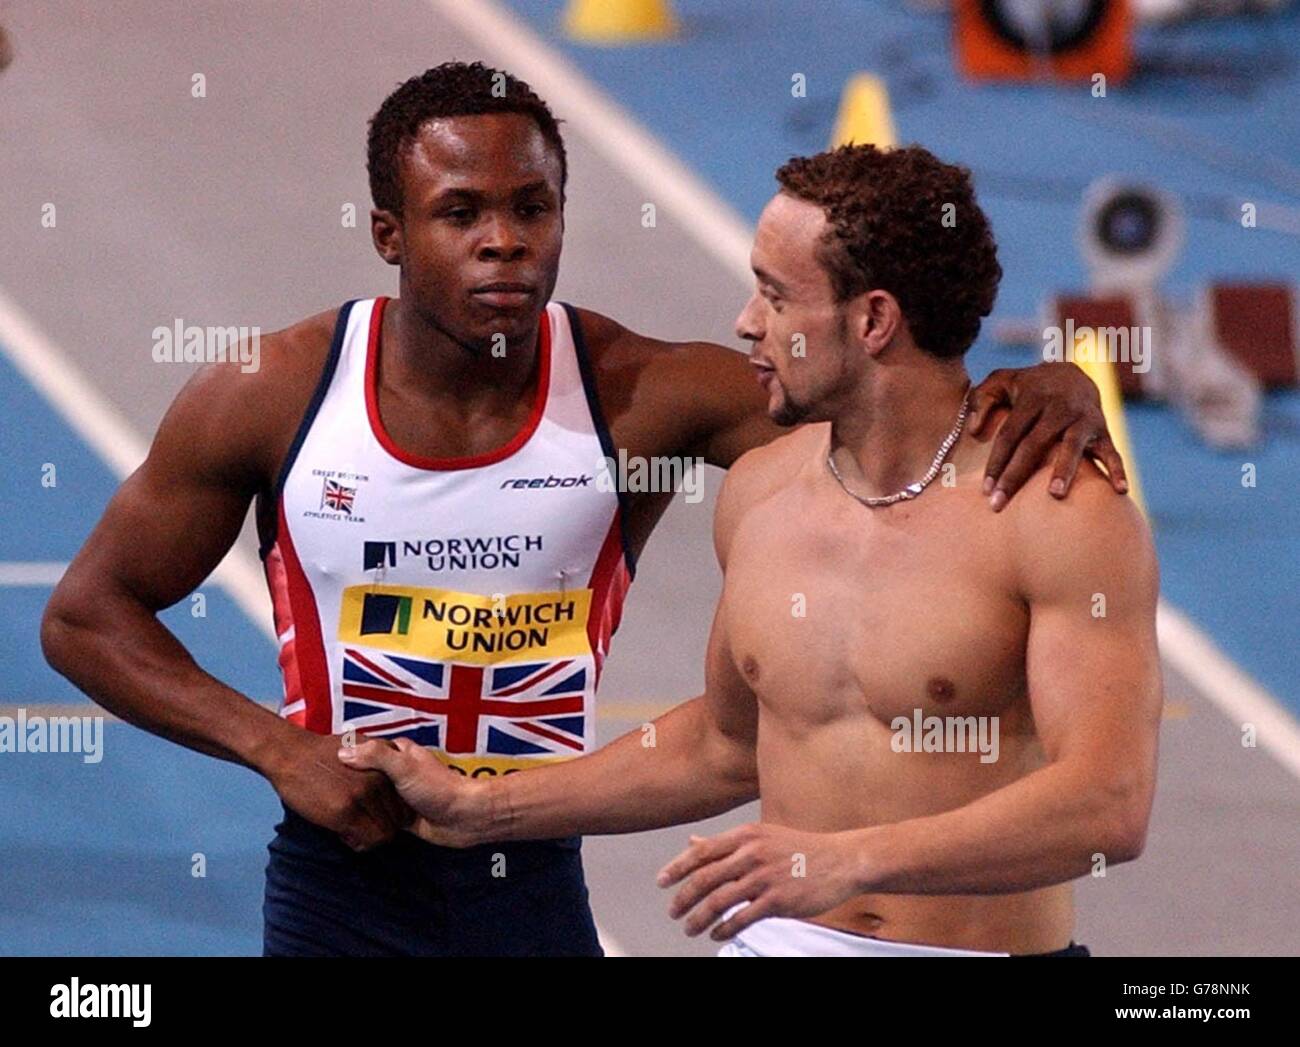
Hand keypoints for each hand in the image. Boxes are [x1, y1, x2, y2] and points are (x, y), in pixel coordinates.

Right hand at [263, 729, 413, 850]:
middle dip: (385, 825)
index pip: (405, 798)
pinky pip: (368, 839)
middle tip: (365, 825)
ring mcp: (364, 794)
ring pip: (386, 831)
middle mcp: (380, 778)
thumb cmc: (320, 750)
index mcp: (385, 762)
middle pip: (399, 817)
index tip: (379, 813)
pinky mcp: (346, 811)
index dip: (394, 810)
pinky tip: (345, 834)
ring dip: (372, 836)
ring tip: (354, 830)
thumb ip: (377, 758)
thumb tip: (389, 779)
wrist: (290, 752)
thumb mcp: (359, 744)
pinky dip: (360, 843)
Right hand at [338, 736, 483, 847]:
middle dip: (348, 781)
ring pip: (370, 797)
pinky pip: (377, 816)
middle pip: (365, 774)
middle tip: (324, 789)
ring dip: (356, 802)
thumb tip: (342, 752)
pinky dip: (366, 820)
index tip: (322, 762)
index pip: (365, 749)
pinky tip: (348, 824)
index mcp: (399, 753)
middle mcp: (397, 772)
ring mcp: (399, 795)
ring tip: (331, 806)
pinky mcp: (401, 816)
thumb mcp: (404, 766)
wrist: (462, 818)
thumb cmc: (436, 787)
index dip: (346, 754)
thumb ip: (375, 756)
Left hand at [656, 823, 862, 940]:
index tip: (661, 882)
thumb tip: (692, 842)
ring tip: (690, 928)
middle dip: (683, 898)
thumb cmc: (800, 848)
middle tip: (673, 912)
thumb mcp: (761, 835)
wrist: (842, 860)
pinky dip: (724, 928)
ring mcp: (765, 877)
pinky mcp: (778, 900)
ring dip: (699, 918)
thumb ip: (726, 843)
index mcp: (746, 835)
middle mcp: (752, 853)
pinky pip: (742, 918)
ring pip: (719, 901)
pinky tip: (716, 934)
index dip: (676, 868)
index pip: (700, 852)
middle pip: (705, 878)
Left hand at [968, 362, 1128, 509]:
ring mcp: (1083, 418)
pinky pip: (1112, 451)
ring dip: (1064, 470)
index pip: (1010, 434)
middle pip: (1034, 444)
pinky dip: (1118, 469)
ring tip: (1054, 495)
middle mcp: (1058, 407)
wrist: (1072, 373)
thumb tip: (974, 431)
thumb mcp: (1000, 382)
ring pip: (1072, 446)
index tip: (985, 489)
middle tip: (999, 504)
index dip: (997, 461)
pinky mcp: (1104, 429)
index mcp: (1031, 398)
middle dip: (1016, 476)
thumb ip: (980, 400)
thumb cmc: (1026, 387)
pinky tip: (1121, 490)